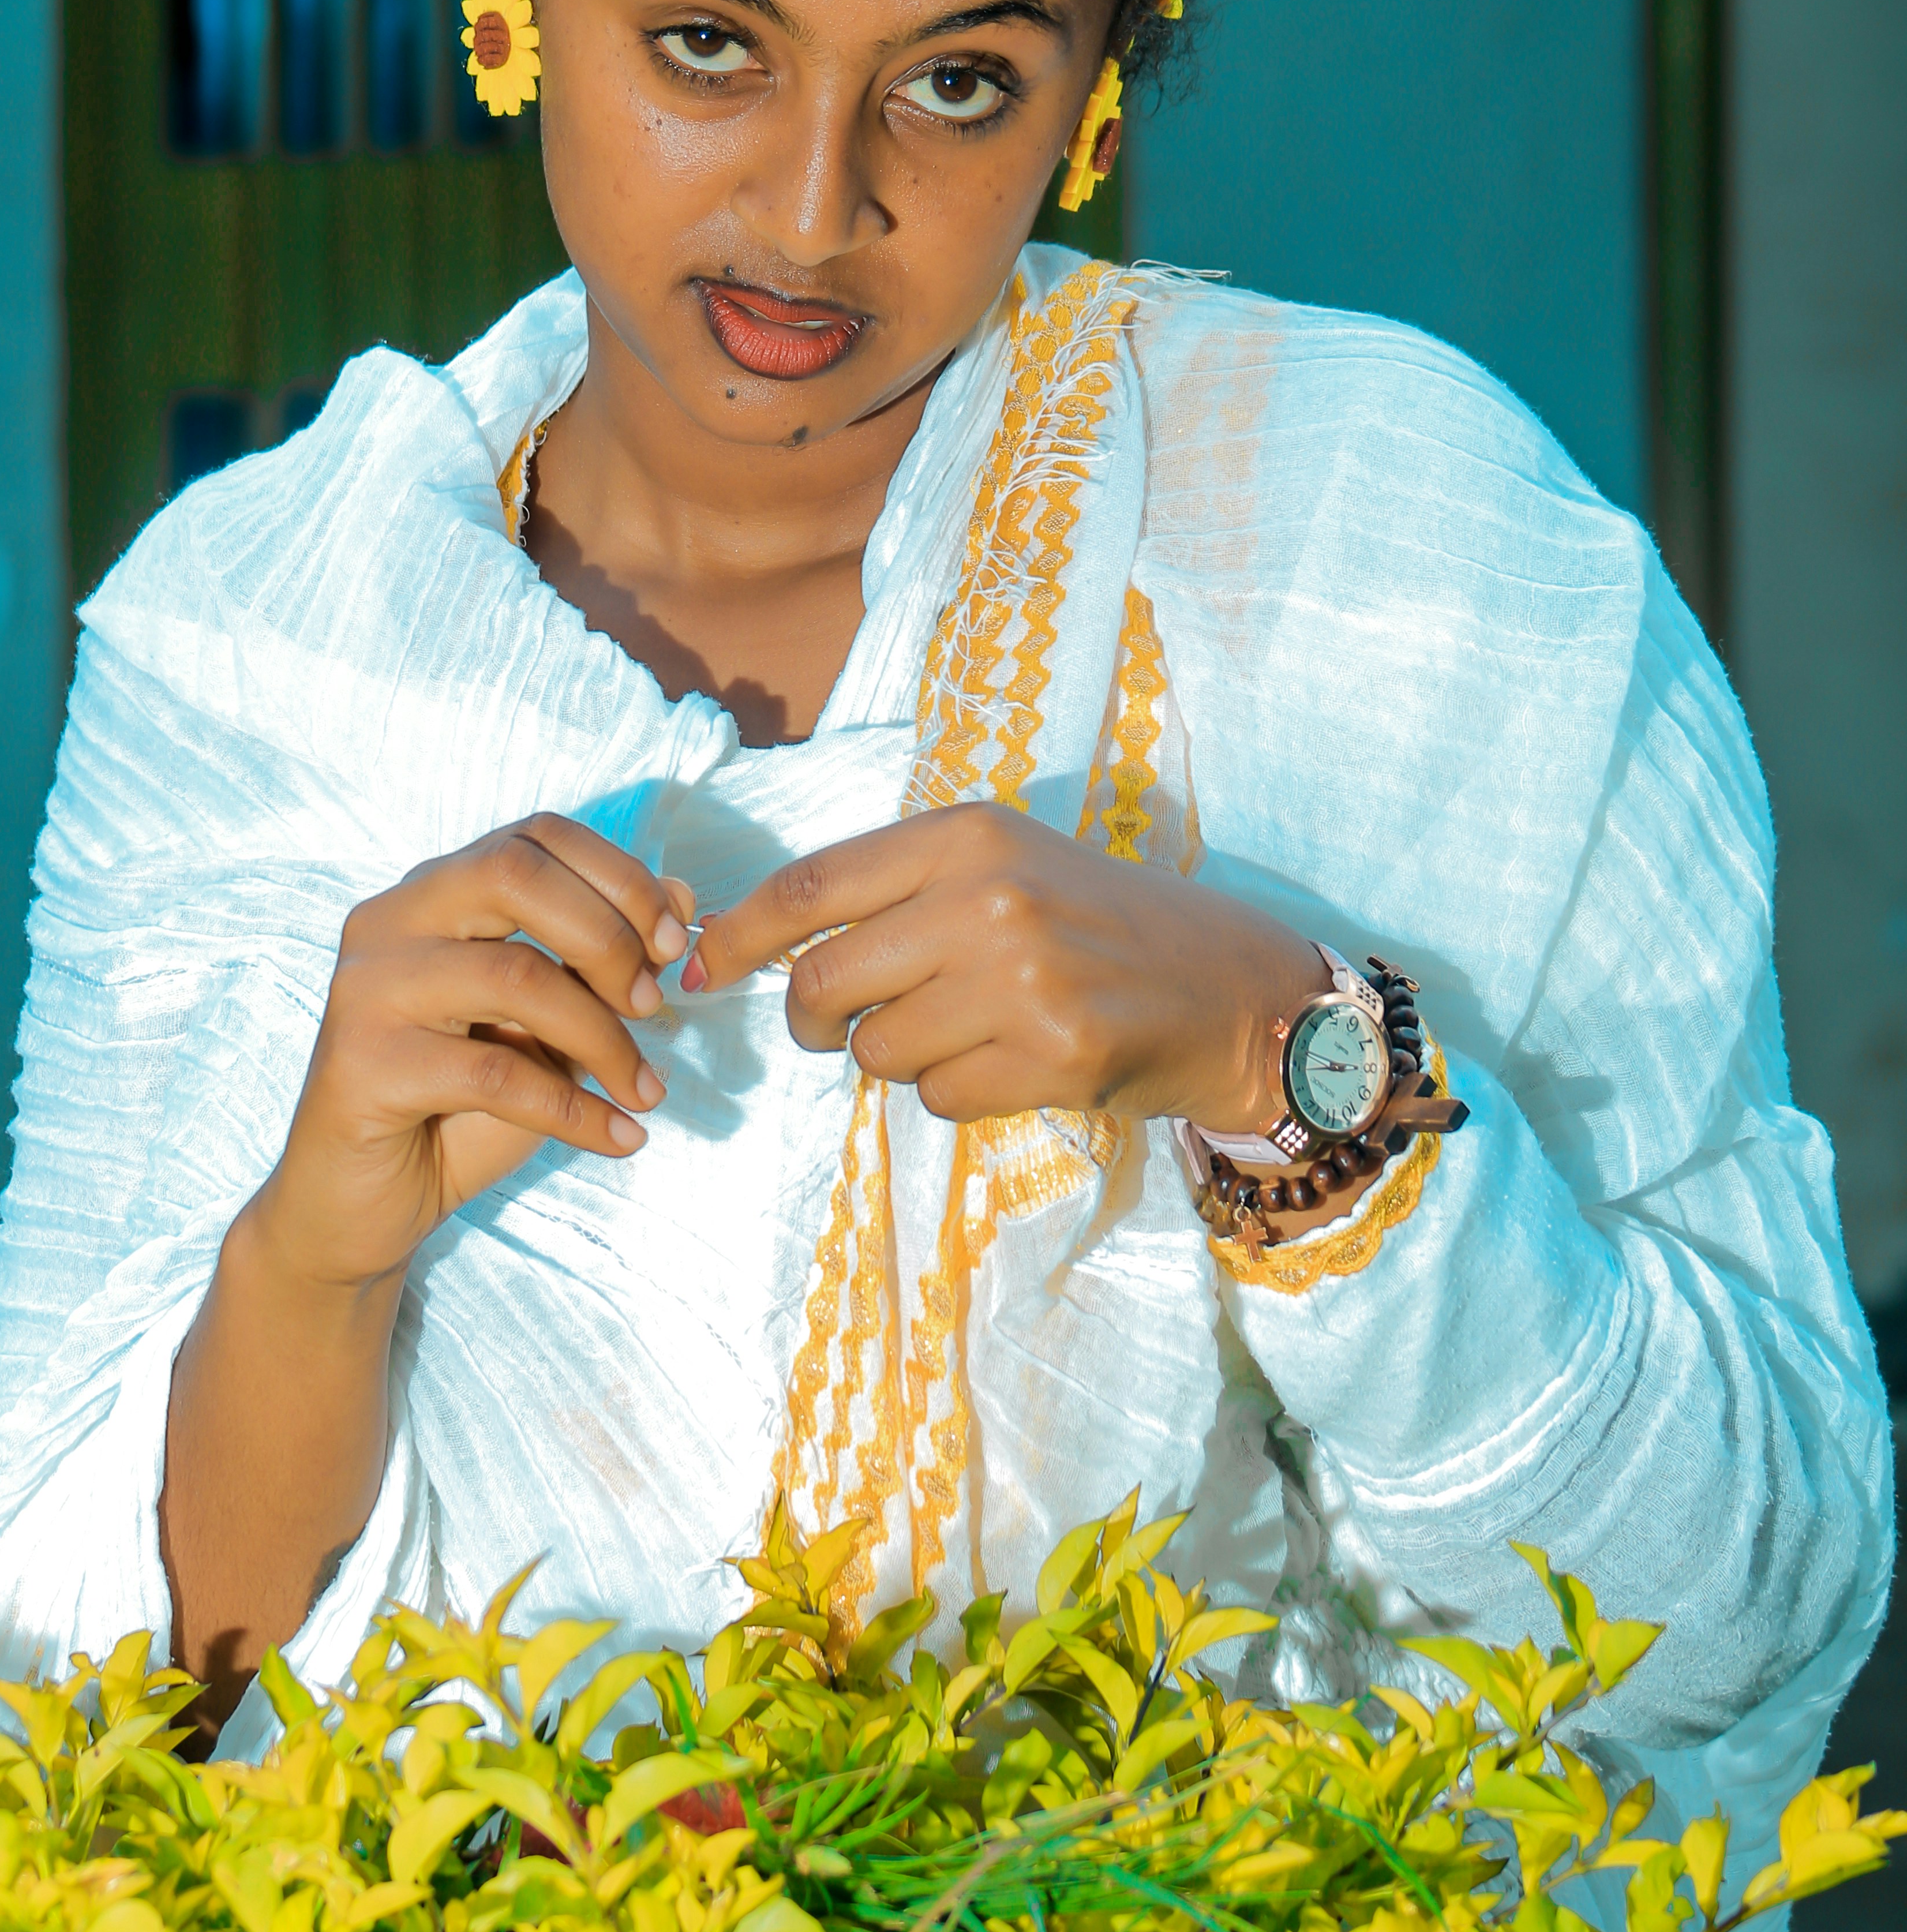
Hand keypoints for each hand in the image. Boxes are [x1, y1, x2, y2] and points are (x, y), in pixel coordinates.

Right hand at [235, 816, 691, 1309]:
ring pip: (515, 977)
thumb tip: (684, 898)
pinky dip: (577, 1110)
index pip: (534, 835)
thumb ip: (598, 962)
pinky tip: (620, 1137)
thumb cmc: (458, 1106)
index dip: (619, 876)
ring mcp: (368, 987)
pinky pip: (498, 1076)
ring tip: (644, 1088)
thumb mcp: (545, 1025)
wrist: (361, 1202)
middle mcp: (390, 921)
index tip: (672, 942)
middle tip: (653, 1005)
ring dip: (605, 1038)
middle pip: (514, 874)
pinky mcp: (364, 1064)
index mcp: (432, 892)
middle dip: (607, 935)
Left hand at [684, 803, 1321, 1134]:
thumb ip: (896, 891)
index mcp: (968, 834)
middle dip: (811, 1019)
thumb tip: (758, 940)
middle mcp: (988, 897)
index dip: (735, 936)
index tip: (696, 970)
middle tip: (837, 1026)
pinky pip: (936, 1097)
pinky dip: (953, 1093)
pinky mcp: (1052, 1057)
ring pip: (875, 1050)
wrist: (1235, 990)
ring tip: (963, 1033)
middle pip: (821, 980)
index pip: (808, 886)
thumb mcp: (1005, 865)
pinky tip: (1010, 1064)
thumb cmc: (1102, 924)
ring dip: (896, 1059)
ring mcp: (1021, 980)